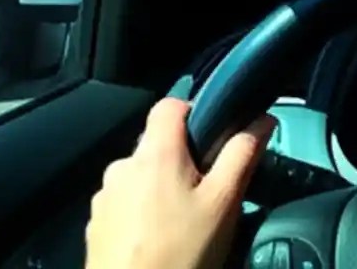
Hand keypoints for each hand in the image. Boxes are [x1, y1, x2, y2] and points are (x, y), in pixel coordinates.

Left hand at [85, 98, 275, 268]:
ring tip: (181, 221)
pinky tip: (157, 239)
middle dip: (182, 159)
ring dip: (160, 186)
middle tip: (207, 191)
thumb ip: (242, 155)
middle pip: (156, 144)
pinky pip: (124, 203)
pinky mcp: (94, 225)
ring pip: (140, 175)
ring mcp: (104, 197)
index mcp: (154, 154)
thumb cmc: (181, 251)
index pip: (169, 105)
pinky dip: (141, 211)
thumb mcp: (224, 203)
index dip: (195, 112)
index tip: (214, 138)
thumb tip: (261, 120)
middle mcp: (121, 167)